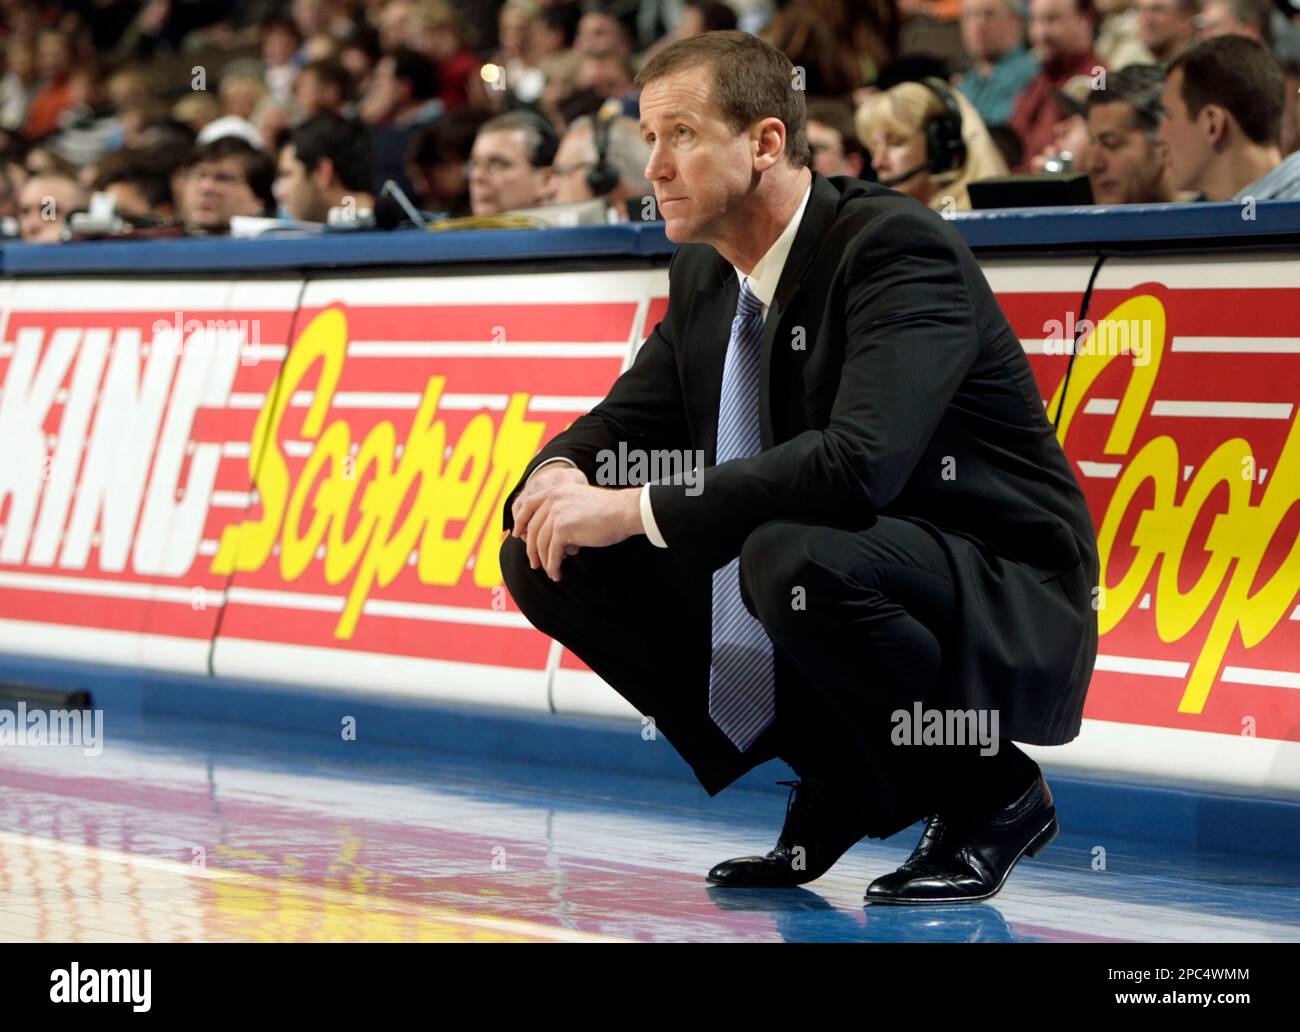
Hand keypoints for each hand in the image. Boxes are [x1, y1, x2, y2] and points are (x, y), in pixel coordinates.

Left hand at [512, 472, 641, 580]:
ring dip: (544, 561)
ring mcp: (556, 513)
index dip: (520, 521)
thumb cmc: (608, 511)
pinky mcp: (562, 528)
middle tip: (533, 563)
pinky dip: (553, 566)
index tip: (517, 534)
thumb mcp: (580, 504)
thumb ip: (564, 513)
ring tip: (550, 572)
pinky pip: (552, 552)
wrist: (623, 512)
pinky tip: (557, 573)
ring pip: (542, 543)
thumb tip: (554, 539)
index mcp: (555, 490)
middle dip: (531, 549)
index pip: (528, 504)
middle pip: (533, 529)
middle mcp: (552, 499)